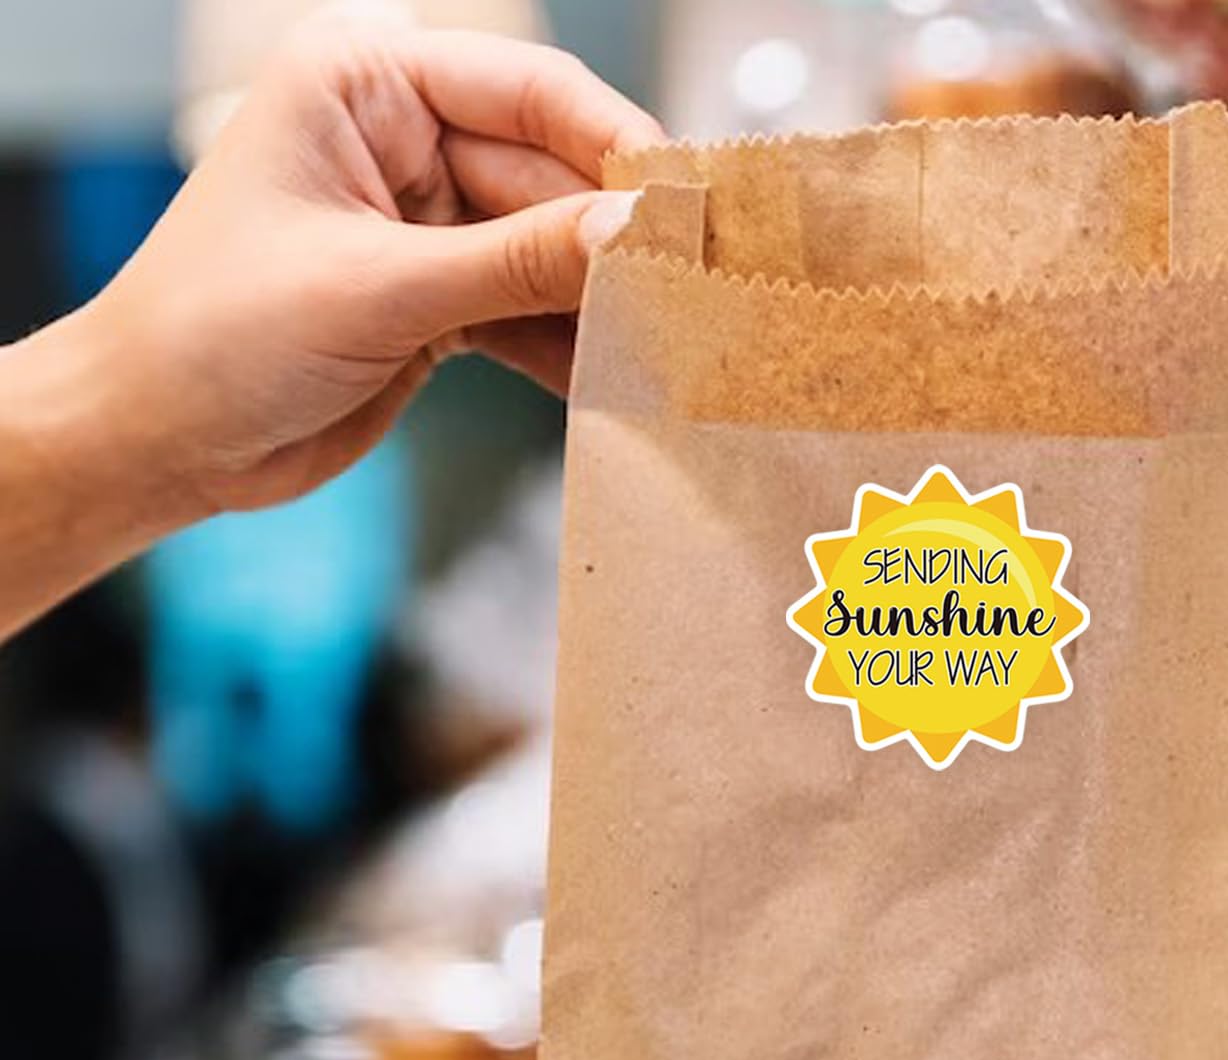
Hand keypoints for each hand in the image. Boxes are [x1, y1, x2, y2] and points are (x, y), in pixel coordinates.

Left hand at [70, 14, 660, 520]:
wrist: (161, 439)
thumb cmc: (217, 333)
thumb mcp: (378, 290)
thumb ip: (515, 263)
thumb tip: (635, 232)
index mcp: (366, 84)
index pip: (527, 93)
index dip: (616, 147)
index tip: (688, 208)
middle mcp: (404, 141)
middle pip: (554, 179)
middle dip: (619, 242)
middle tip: (698, 296)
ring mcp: (428, 225)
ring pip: (552, 254)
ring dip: (606, 306)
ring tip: (673, 348)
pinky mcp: (442, 301)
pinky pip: (532, 314)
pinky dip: (573, 350)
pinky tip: (621, 382)